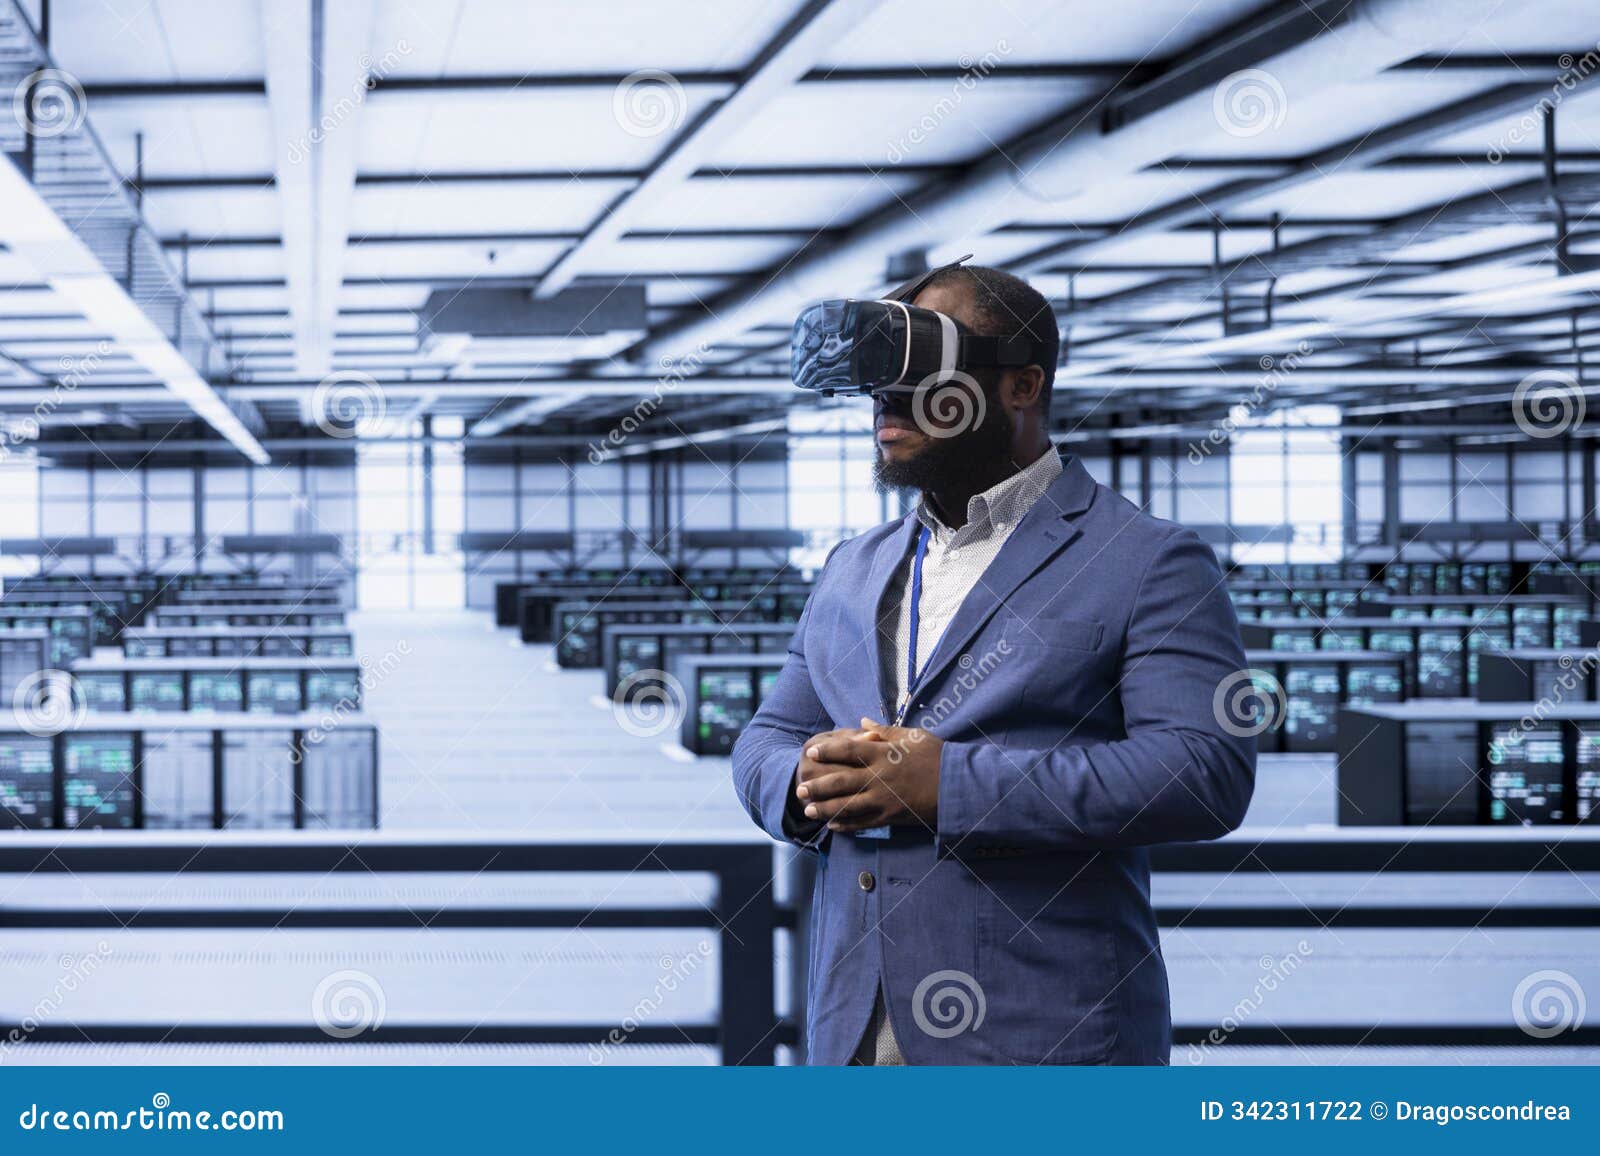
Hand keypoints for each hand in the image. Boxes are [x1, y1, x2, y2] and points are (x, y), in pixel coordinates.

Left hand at [795, 717, 940, 831]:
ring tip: (808, 810)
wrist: (958, 786)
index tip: (811, 751)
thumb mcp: (913, 736)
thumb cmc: (936, 756)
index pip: (848, 750)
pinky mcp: (891, 817)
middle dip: (818, 786)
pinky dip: (846, 825)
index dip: (828, 750)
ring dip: (826, 809)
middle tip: (800, 788)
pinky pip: (864, 823)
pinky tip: (833, 826)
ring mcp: (884, 800)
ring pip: (848, 806)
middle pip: (841, 782)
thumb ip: (885, 731)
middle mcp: (880, 778)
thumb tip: (863, 723)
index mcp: (884, 755)